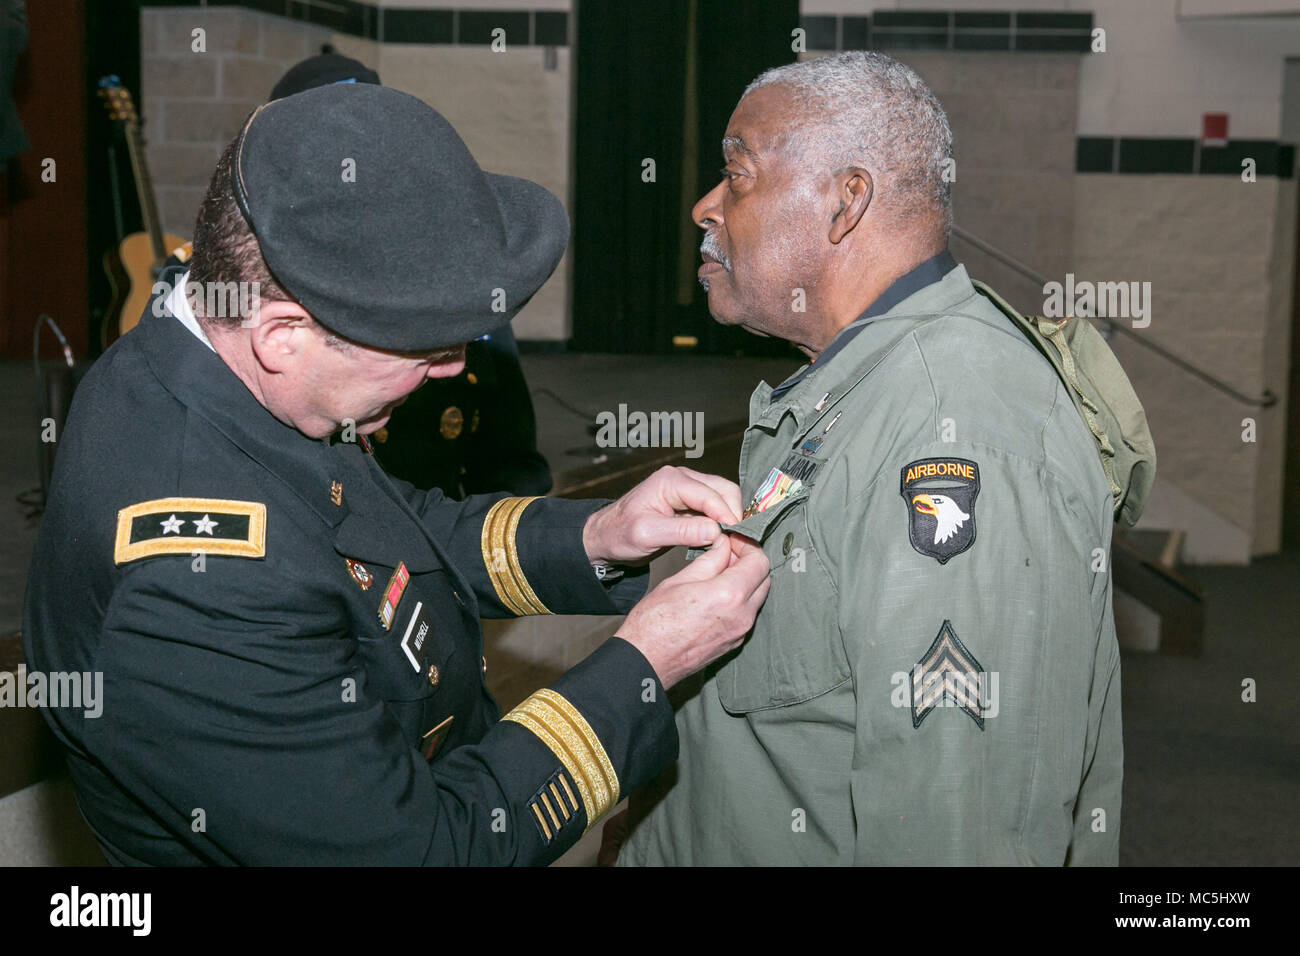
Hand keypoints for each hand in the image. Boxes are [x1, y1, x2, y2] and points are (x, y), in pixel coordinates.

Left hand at [582, 466, 742, 566]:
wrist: (606, 537)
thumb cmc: (619, 534)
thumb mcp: (647, 535)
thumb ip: (681, 532)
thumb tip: (715, 531)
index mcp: (670, 481)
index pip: (710, 494)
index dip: (727, 515)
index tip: (737, 536)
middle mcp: (682, 478)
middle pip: (723, 489)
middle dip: (733, 513)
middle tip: (738, 540)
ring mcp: (687, 488)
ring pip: (723, 497)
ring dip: (730, 517)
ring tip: (732, 541)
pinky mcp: (690, 502)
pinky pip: (715, 507)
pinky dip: (722, 521)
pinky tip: (722, 538)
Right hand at [617, 532, 769, 689]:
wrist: (646, 661)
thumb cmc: (654, 622)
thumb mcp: (679, 580)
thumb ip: (709, 560)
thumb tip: (723, 545)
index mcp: (728, 595)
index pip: (759, 562)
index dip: (747, 545)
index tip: (732, 541)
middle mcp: (741, 616)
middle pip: (764, 579)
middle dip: (749, 562)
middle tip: (727, 554)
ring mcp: (740, 632)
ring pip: (757, 597)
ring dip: (745, 581)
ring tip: (719, 573)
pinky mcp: (734, 643)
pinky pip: (747, 614)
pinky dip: (740, 599)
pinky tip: (717, 594)